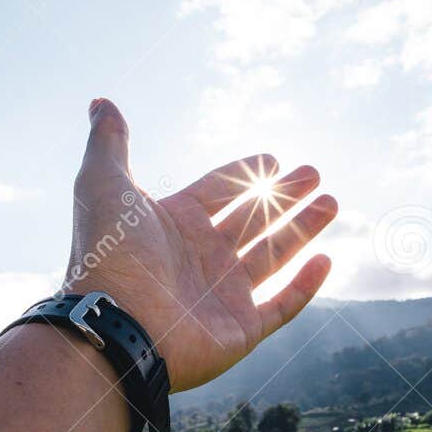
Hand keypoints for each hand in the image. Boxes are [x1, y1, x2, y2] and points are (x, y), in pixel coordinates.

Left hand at [65, 98, 337, 391]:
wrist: (116, 325)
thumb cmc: (110, 253)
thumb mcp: (103, 183)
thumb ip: (109, 142)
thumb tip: (100, 102)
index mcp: (174, 224)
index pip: (217, 191)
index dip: (243, 173)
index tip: (273, 159)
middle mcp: (201, 258)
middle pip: (252, 219)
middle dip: (283, 196)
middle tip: (313, 173)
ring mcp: (222, 295)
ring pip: (274, 256)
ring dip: (303, 229)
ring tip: (332, 201)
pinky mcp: (241, 330)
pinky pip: (282, 306)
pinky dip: (304, 286)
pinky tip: (324, 260)